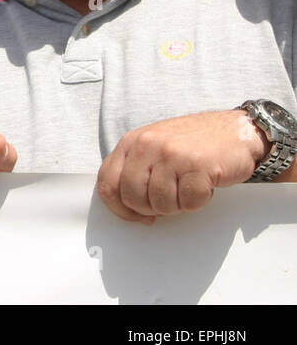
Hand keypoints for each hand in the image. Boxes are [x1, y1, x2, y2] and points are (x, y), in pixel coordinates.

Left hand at [96, 110, 270, 223]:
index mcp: (131, 142)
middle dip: (150, 209)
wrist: (236, 130)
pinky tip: (203, 186)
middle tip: (169, 200)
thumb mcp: (154, 146)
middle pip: (132, 198)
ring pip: (160, 204)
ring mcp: (172, 155)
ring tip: (187, 188)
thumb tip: (125, 207)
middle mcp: (148, 145)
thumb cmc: (194, 142)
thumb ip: (135, 169)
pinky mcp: (197, 166)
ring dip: (177, 205)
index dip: (118, 207)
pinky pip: (188, 203)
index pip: (107, 183)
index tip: (134, 215)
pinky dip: (197, 202)